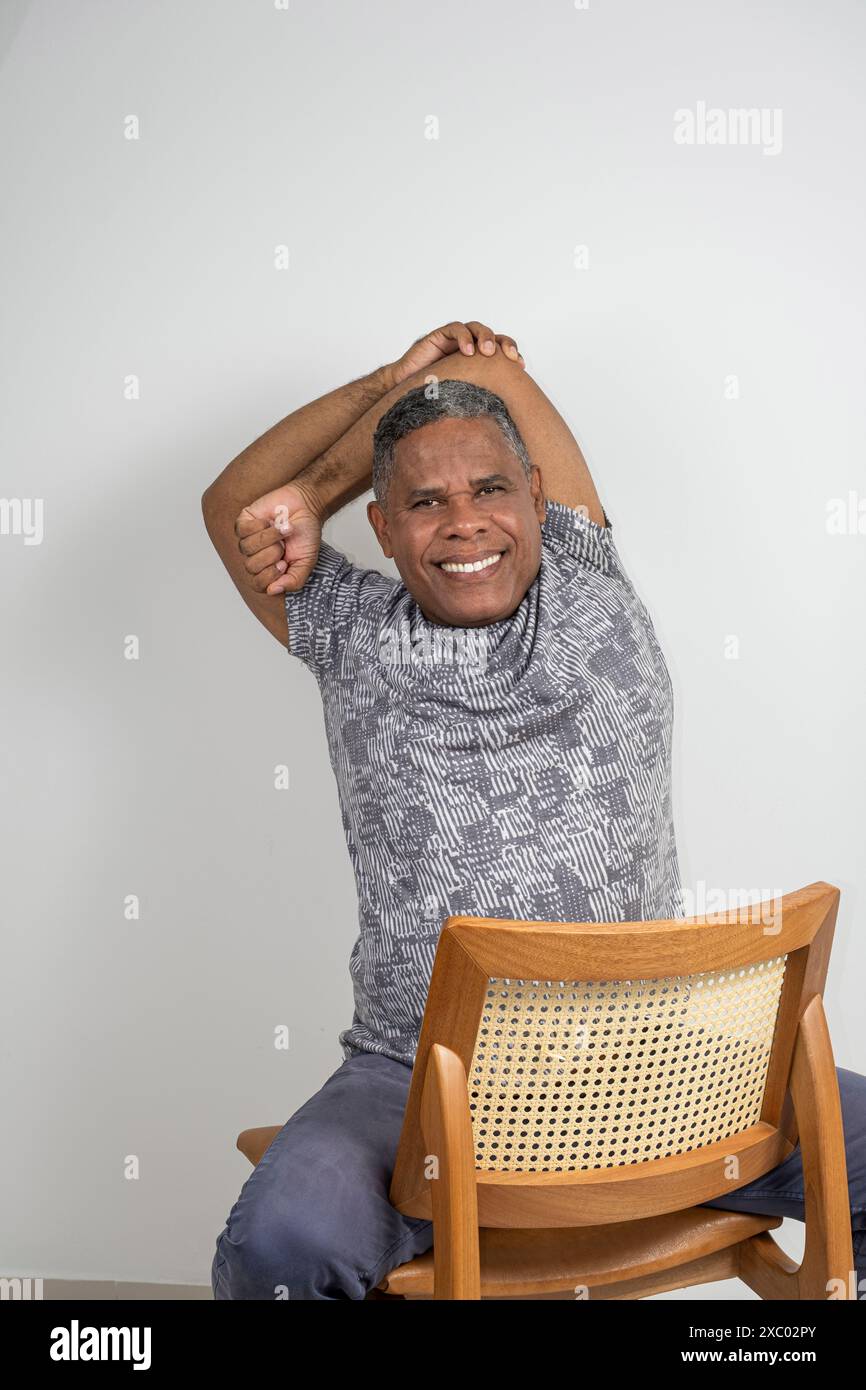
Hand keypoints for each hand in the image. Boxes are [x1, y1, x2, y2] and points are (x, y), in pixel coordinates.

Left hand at [234, 481, 324, 595]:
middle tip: (283, 545)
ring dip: (269, 537)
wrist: (306, 506)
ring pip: (246, 548)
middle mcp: (256, 557)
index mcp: (269, 570)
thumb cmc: (305, 533)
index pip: (258, 584)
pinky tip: (270, 521)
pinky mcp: (244, 522)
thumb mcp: (306, 562)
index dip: (269, 575)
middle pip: (251, 567)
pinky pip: (243, 530)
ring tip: (281, 529)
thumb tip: (272, 590)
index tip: (283, 563)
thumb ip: (294, 580)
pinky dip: (260, 525)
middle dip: (271, 554)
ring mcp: (248, 540)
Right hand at [386, 320, 524, 387]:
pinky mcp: (439, 336)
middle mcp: (469, 347)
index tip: (520, 366)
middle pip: (493, 336)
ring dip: (485, 337)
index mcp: (479, 360)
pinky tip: (467, 351)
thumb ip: (480, 397)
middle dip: (504, 344)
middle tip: (510, 357)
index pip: (501, 350)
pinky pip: (455, 329)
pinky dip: (463, 337)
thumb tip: (505, 421)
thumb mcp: (463, 397)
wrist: (404, 389)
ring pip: (476, 328)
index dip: (513, 354)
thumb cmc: (433, 395)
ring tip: (487, 352)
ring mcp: (454, 340)